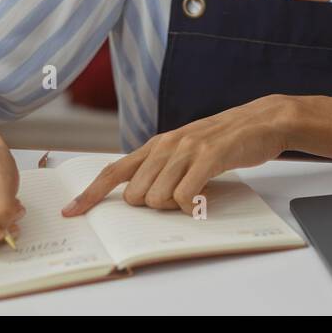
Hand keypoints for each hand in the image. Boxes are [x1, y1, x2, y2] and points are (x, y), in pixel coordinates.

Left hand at [62, 94, 295, 215]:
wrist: (260, 121)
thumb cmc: (222, 141)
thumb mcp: (184, 150)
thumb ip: (160, 168)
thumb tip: (139, 197)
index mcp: (156, 145)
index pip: (113, 172)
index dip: (90, 194)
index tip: (71, 212)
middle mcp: (165, 145)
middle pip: (135, 194)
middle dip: (151, 207)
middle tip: (177, 197)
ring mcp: (187, 150)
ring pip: (156, 197)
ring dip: (172, 206)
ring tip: (194, 194)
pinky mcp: (209, 157)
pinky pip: (184, 195)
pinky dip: (190, 205)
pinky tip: (203, 198)